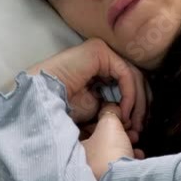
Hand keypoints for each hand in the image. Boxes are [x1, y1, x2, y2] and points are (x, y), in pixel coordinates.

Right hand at [26, 38, 149, 136]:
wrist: (40, 101)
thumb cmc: (62, 109)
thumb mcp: (95, 111)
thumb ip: (113, 110)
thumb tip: (131, 120)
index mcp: (100, 72)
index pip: (128, 86)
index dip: (136, 108)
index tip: (136, 129)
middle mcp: (102, 59)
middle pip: (133, 80)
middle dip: (140, 106)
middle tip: (140, 128)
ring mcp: (101, 53)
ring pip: (132, 77)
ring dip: (136, 103)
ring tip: (132, 123)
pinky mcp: (99, 51)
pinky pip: (125, 73)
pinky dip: (129, 94)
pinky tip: (125, 111)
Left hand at [81, 103, 145, 180]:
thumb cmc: (109, 152)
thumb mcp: (109, 124)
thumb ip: (109, 112)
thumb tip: (111, 108)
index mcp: (74, 148)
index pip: (87, 128)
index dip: (104, 121)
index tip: (117, 118)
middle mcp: (80, 163)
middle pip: (102, 140)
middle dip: (119, 132)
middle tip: (129, 128)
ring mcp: (95, 174)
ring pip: (112, 152)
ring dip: (126, 144)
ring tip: (135, 140)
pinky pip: (119, 165)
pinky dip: (128, 158)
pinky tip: (137, 155)